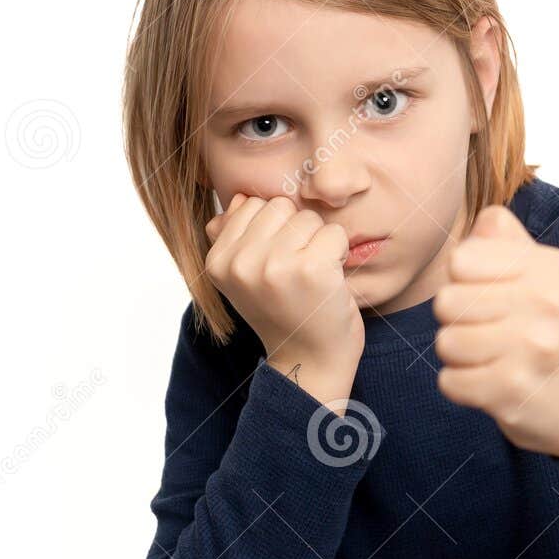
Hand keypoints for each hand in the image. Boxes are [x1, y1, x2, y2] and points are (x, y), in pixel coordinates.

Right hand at [204, 194, 363, 399]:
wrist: (310, 360)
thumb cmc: (284, 312)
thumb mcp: (245, 277)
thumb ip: (235, 235)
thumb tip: (241, 197)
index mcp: (218, 261)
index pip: (253, 206)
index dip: (275, 230)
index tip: (277, 265)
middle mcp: (240, 263)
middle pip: (281, 207)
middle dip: (297, 232)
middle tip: (298, 271)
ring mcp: (274, 266)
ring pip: (308, 217)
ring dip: (319, 243)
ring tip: (312, 277)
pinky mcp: (311, 270)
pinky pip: (334, 232)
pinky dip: (340, 253)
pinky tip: (330, 280)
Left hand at [432, 205, 558, 459]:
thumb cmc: (542, 323)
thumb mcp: (536, 271)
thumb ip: (502, 237)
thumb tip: (480, 222)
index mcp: (549, 266)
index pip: (460, 260)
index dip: (462, 279)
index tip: (488, 294)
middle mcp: (547, 304)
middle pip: (447, 301)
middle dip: (455, 319)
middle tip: (487, 330)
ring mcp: (533, 349)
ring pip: (446, 342)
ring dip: (457, 354)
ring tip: (488, 356)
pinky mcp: (515, 390)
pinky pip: (450, 382)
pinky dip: (461, 385)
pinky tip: (489, 382)